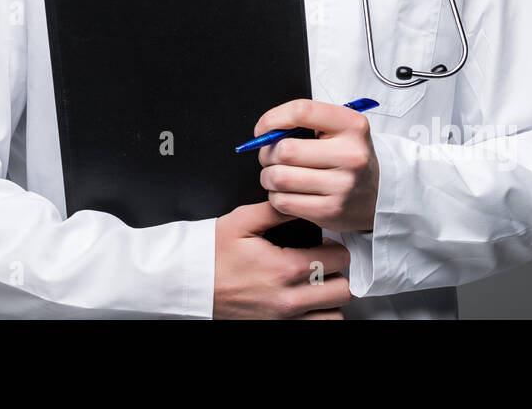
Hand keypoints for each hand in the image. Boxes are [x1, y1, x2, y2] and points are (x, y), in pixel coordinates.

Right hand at [213, 201, 351, 318]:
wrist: (189, 283)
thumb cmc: (211, 254)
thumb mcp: (241, 221)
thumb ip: (276, 210)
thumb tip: (300, 202)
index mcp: (285, 268)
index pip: (338, 259)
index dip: (335, 246)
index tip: (325, 243)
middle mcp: (289, 299)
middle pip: (342, 290)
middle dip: (337, 273)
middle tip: (324, 263)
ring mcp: (284, 319)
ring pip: (334, 315)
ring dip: (330, 299)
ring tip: (318, 285)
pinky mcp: (277, 329)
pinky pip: (316, 328)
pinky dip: (317, 316)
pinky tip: (307, 302)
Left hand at [254, 99, 379, 232]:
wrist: (375, 195)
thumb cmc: (347, 157)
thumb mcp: (338, 130)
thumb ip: (304, 123)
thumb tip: (265, 132)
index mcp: (352, 125)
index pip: (302, 111)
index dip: (272, 118)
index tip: (263, 129)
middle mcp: (351, 155)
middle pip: (285, 150)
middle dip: (267, 153)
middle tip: (271, 156)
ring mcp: (342, 185)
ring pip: (279, 177)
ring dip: (268, 176)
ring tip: (277, 175)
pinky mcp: (330, 211)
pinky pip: (283, 201)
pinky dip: (276, 196)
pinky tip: (287, 192)